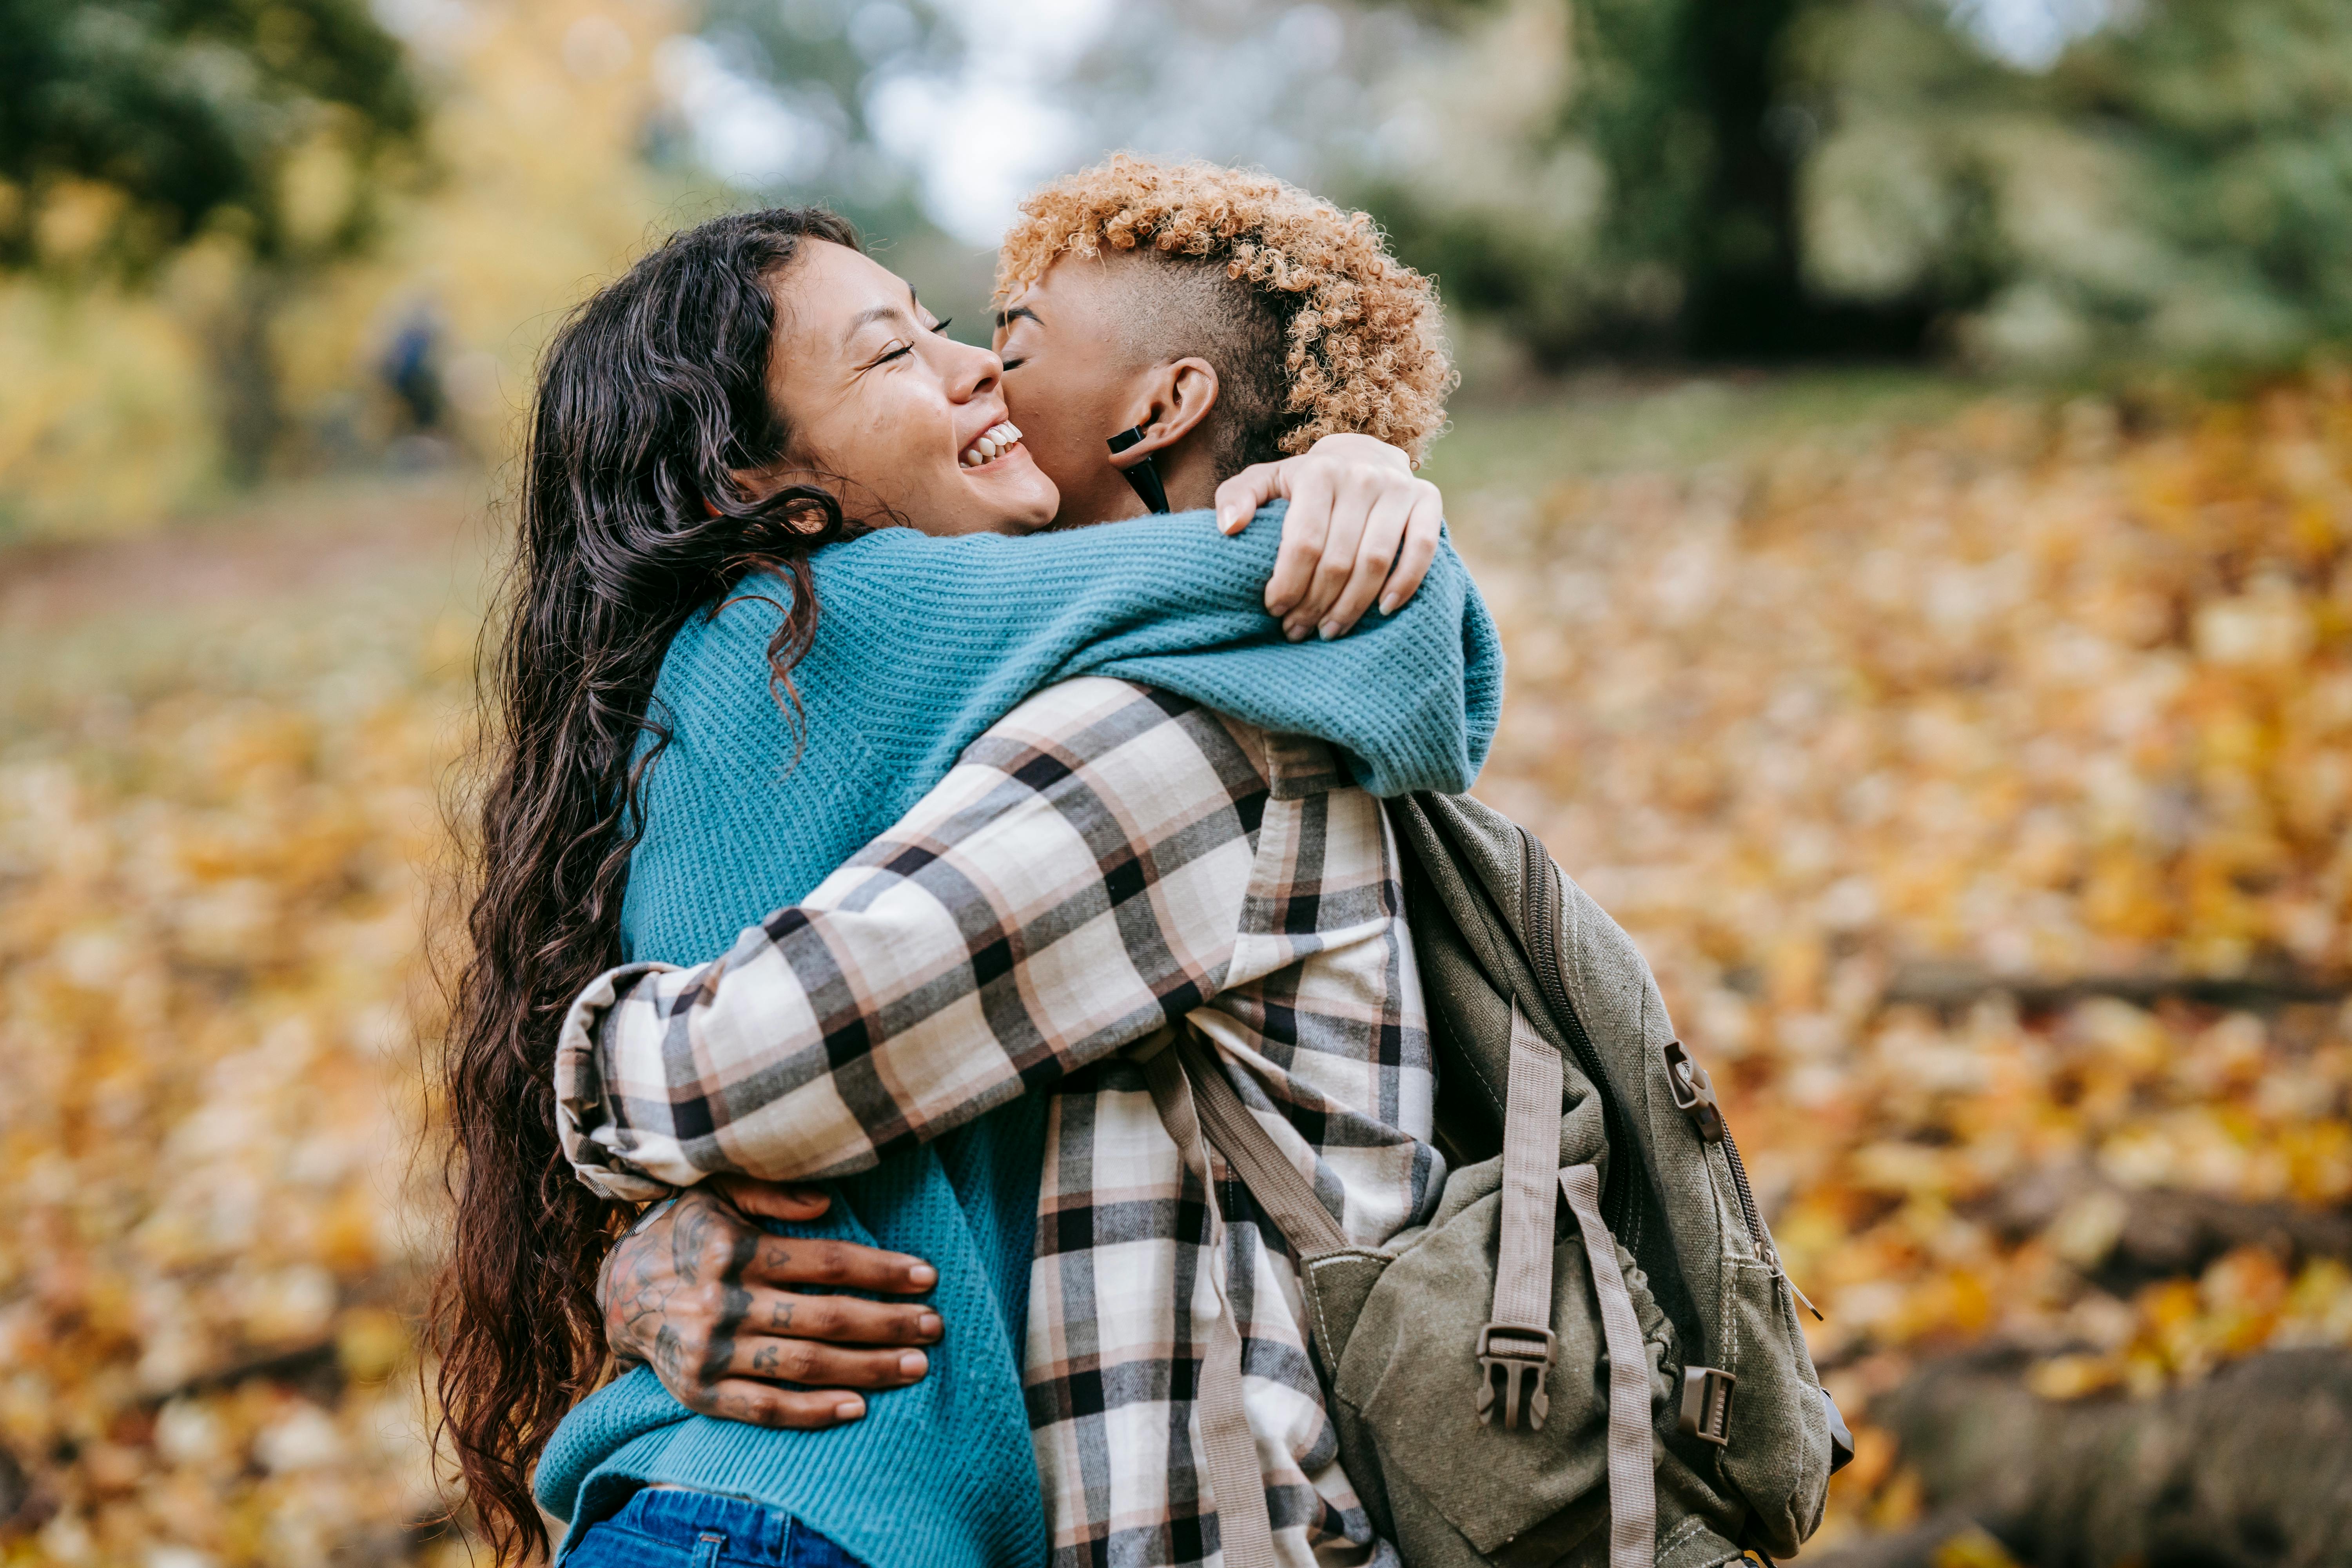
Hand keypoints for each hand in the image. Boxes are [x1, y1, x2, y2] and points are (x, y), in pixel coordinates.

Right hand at [599, 1175, 942, 1428]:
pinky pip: (763, 1408)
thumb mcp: (717, 1192)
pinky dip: (812, 1413)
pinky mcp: (698, 1392)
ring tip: (915, 1367)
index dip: (881, 1270)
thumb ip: (771, 1192)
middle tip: (935, 1327)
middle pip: (825, 1317)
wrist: (616, 1291)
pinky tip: (857, 1409)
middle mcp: (723, 1302)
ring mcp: (710, 1352)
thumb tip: (828, 1203)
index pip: (826, 1262)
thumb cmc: (684, 1233)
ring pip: (803, 1366)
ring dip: (866, 1369)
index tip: (927, 1276)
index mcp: (734, 1251)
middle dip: (888, 1324)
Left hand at [1213, 432, 1444, 641]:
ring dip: (1352, 606)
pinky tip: (1383, 609)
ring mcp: (1398, 487)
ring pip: (1375, 562)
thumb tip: (1228, 527)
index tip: (1275, 609)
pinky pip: (1422, 549)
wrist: (1363, 454)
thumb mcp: (1266, 480)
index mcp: (1318, 472)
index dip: (1288, 584)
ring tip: (1330, 630)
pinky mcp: (1428, 498)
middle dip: (1314, 604)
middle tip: (1298, 629)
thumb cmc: (1307, 481)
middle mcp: (1361, 476)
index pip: (1303, 543)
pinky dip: (1404, 584)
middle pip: (1337, 560)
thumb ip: (1237, 496)